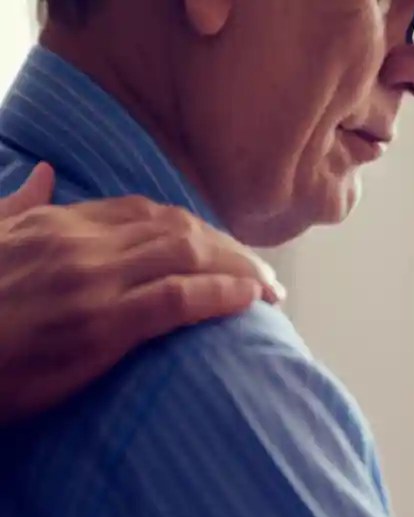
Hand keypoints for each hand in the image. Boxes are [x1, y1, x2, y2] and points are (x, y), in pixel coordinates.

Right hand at [0, 163, 285, 424]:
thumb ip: (19, 208)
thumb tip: (47, 175)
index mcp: (54, 225)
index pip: (146, 213)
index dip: (196, 230)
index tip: (224, 250)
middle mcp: (78, 244)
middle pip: (179, 230)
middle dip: (230, 250)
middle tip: (263, 276)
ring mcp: (90, 284)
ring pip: (188, 257)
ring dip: (240, 271)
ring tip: (270, 291)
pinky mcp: (99, 327)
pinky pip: (178, 300)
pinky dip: (222, 295)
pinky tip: (251, 301)